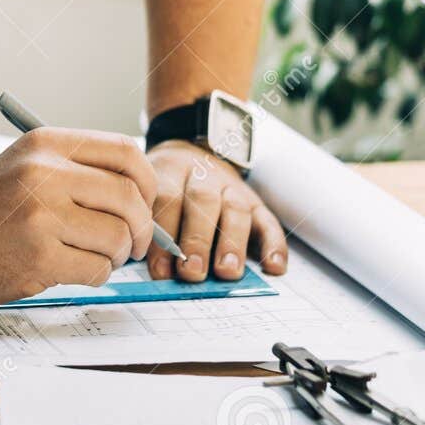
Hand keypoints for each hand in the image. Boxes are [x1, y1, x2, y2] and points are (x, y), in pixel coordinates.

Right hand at [0, 129, 155, 304]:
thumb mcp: (26, 164)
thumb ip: (77, 170)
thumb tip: (142, 196)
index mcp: (47, 144)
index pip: (125, 153)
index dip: (147, 182)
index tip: (143, 203)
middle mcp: (45, 173)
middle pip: (129, 198)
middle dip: (140, 227)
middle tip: (130, 243)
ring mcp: (41, 215)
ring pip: (117, 237)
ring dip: (114, 256)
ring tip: (91, 256)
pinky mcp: (38, 257)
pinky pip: (96, 269)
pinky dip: (95, 275)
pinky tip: (70, 270)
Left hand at [144, 141, 287, 282]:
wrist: (193, 152)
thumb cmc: (168, 188)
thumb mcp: (151, 195)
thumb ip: (152, 228)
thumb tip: (158, 273)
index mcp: (172, 171)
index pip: (168, 198)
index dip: (164, 236)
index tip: (162, 270)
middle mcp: (204, 176)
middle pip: (203, 202)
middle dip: (198, 240)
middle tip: (192, 272)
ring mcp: (233, 188)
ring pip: (236, 210)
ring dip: (232, 243)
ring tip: (227, 272)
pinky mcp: (256, 202)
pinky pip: (269, 221)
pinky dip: (274, 245)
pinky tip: (273, 267)